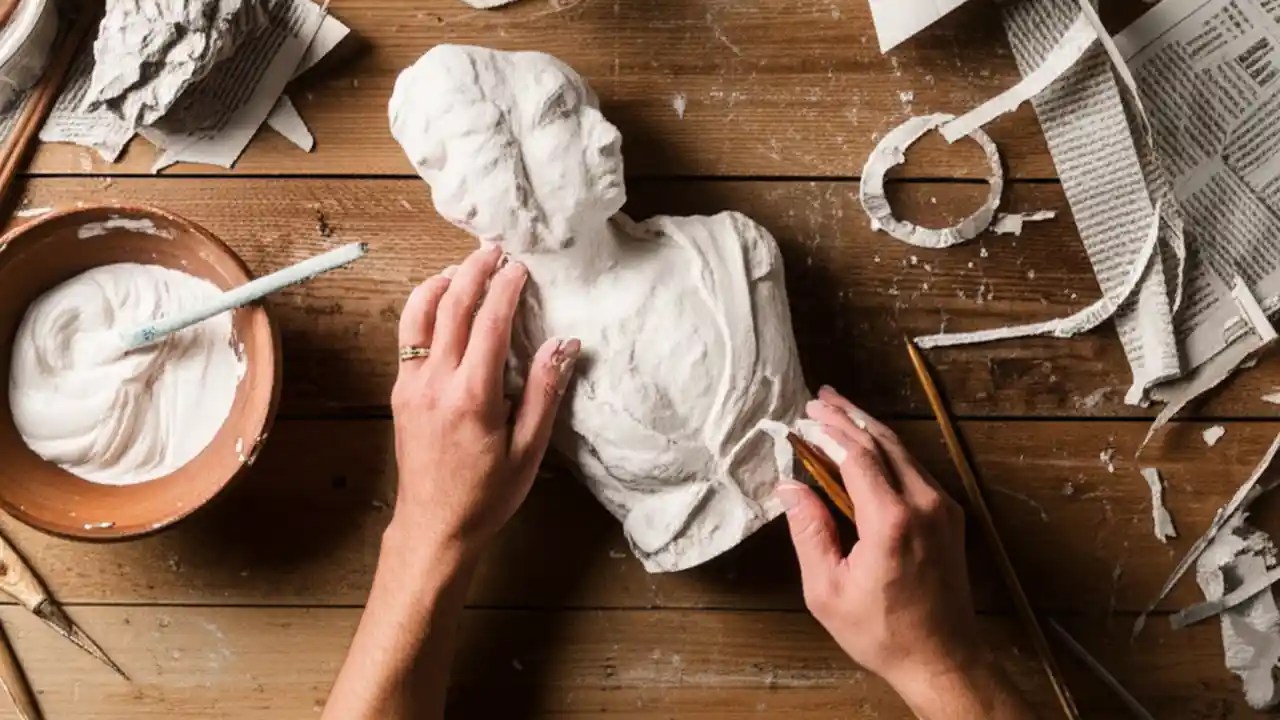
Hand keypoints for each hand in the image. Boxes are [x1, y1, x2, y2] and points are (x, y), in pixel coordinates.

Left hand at [391, 245, 578, 556]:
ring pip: (419, 314)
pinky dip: (424, 307)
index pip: (490, 324)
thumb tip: (564, 346)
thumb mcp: (529, 450)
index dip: (507, 289)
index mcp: (472, 397)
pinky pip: (407, 335)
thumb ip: (545, 393)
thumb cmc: (487, 495)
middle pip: (452, 307)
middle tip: (496, 250)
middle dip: (475, 272)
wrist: (434, 526)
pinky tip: (441, 301)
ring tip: (466, 267)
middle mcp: (435, 383)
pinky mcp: (400, 392)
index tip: (522, 267)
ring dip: (442, 283)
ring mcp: (411, 385)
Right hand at [777, 386, 977, 691]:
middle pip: (883, 442)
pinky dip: (887, 451)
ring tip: (839, 412)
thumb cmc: (881, 632)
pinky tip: (868, 447)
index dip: (830, 429)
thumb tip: (790, 487)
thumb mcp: (827, 589)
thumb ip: (808, 532)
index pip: (858, 455)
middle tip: (820, 399)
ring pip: (903, 451)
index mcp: (891, 521)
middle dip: (849, 416)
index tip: (806, 414)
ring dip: (869, 429)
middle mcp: (923, 504)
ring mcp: (942, 508)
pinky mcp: (949, 516)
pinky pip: (916, 469)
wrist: (942, 658)